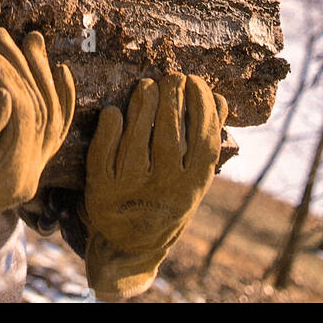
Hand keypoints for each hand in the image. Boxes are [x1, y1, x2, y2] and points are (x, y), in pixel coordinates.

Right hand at [0, 28, 74, 273]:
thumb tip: (4, 94)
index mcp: (9, 177)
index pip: (24, 114)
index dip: (7, 76)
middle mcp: (29, 175)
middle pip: (42, 111)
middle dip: (23, 68)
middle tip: (1, 35)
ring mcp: (31, 171)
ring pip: (52, 117)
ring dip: (42, 76)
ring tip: (31, 40)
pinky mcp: (24, 165)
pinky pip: (54, 130)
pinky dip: (61, 99)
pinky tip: (60, 72)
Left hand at [78, 73, 227, 300]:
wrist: (129, 245)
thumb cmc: (167, 199)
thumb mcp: (192, 180)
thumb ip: (205, 142)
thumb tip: (220, 99)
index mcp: (192, 186)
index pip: (204, 140)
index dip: (202, 105)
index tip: (196, 81)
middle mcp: (164, 190)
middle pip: (169, 137)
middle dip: (172, 99)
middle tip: (171, 77)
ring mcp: (131, 190)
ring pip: (137, 141)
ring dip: (143, 106)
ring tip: (147, 85)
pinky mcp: (101, 189)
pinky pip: (104, 155)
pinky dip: (109, 131)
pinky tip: (114, 111)